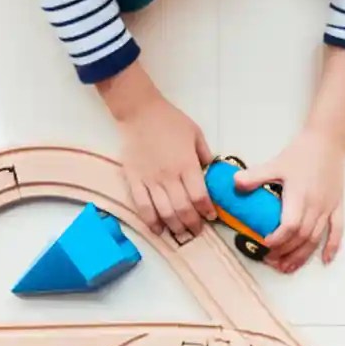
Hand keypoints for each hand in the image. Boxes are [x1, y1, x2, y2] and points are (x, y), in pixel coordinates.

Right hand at [97, 65, 214, 239]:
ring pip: (164, 212)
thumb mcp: (196, 134)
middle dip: (192, 224)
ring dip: (175, 227)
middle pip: (183, 209)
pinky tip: (158, 230)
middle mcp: (169, 176)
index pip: (200, 196)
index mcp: (187, 164)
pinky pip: (142, 207)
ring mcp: (150, 180)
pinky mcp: (134, 181)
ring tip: (181, 233)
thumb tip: (211, 174)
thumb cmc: (170, 121)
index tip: (210, 217)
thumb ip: (205, 156)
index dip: (206, 211)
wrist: (139, 112)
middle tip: (197, 230)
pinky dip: (151, 222)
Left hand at [234, 127, 344, 272]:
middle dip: (285, 252)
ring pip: (316, 238)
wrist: (328, 140)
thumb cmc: (301, 152)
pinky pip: (337, 230)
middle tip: (270, 260)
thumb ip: (255, 176)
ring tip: (288, 267)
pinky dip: (332, 247)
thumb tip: (234, 184)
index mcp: (299, 196)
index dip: (278, 239)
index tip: (265, 245)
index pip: (290, 226)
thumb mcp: (276, 163)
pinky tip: (326, 260)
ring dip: (302, 256)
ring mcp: (327, 208)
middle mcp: (315, 206)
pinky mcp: (337, 206)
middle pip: (302, 237)